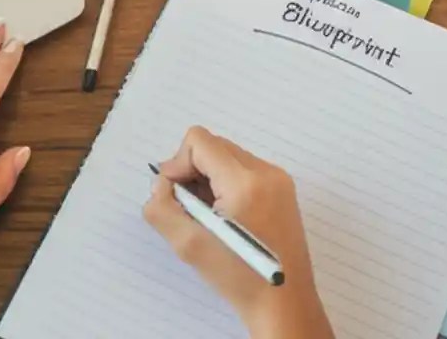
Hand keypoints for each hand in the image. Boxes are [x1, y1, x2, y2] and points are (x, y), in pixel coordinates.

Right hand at [144, 127, 332, 338]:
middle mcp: (267, 172)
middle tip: (189, 209)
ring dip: (208, 179)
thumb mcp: (188, 245)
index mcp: (245, 182)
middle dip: (192, 172)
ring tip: (208, 217)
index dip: (177, 164)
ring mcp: (279, 180)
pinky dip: (226, 185)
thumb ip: (161, 207)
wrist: (284, 304)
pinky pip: (244, 170)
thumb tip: (162, 184)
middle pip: (214, 146)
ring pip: (228, 157)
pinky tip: (225, 218)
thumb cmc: (238, 278)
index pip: (199, 142)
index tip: (174, 196)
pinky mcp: (283, 191)